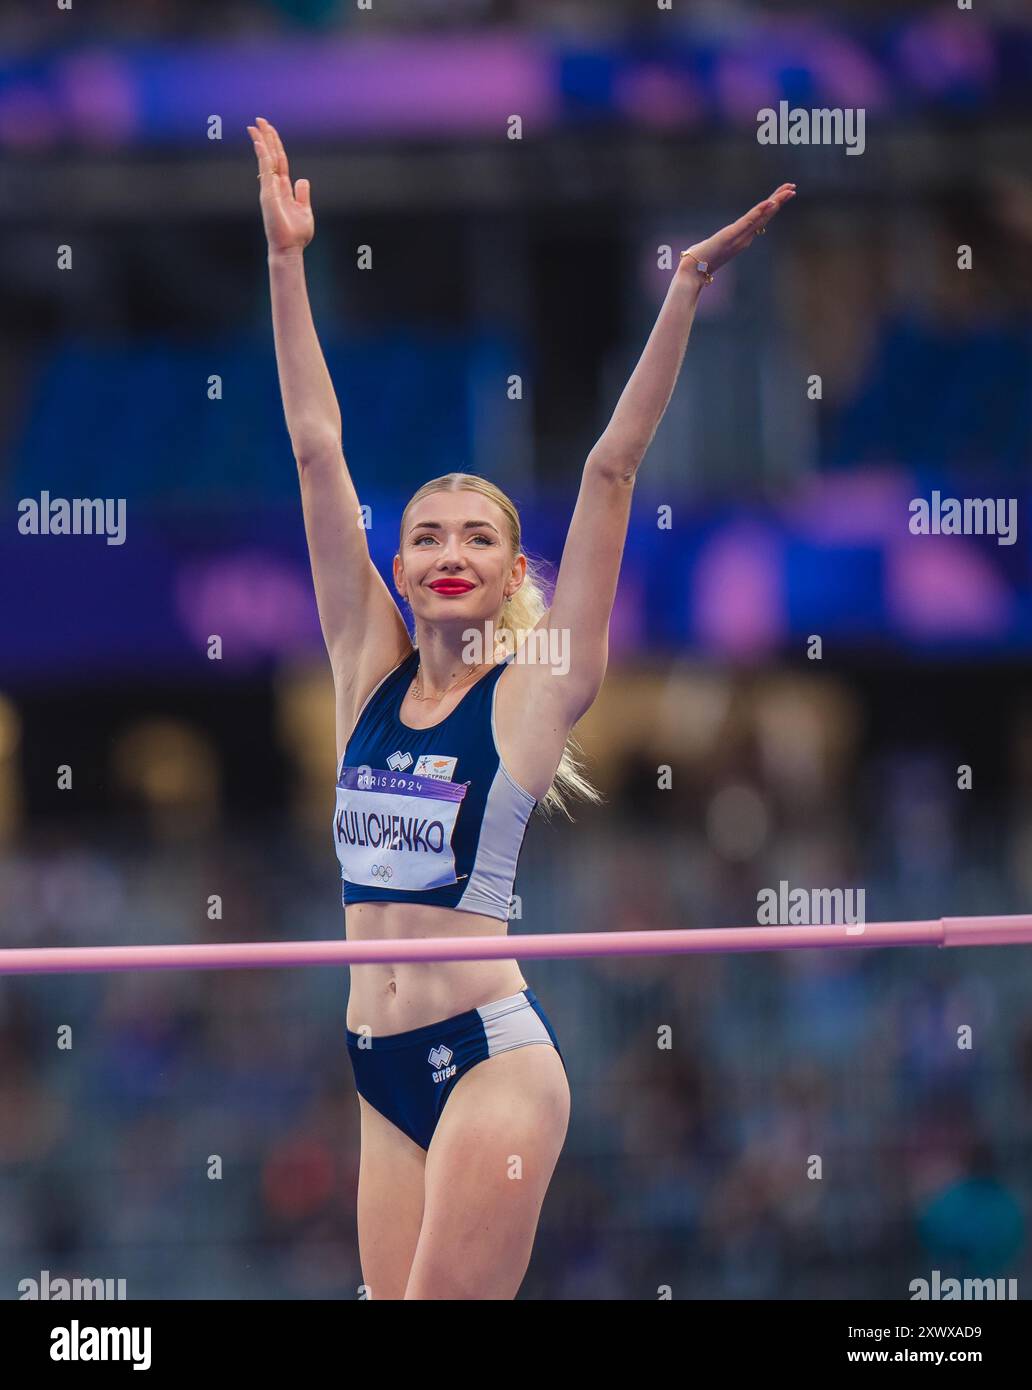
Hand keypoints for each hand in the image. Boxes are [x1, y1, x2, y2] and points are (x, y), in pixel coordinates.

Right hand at [248, 116, 314, 254]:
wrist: (289, 248)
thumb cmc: (296, 234)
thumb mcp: (305, 210)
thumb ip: (302, 194)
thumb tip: (302, 179)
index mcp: (283, 188)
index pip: (279, 161)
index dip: (275, 145)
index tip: (269, 130)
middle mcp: (274, 186)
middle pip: (270, 156)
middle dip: (266, 137)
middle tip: (259, 120)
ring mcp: (269, 189)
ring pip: (266, 160)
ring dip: (262, 141)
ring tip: (256, 125)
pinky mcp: (268, 194)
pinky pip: (265, 171)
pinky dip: (263, 156)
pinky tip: (260, 143)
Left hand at [680, 183, 795, 278]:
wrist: (692, 272)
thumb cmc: (700, 262)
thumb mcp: (712, 248)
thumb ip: (717, 245)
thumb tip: (715, 242)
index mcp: (742, 238)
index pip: (760, 218)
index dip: (772, 206)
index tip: (783, 195)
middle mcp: (744, 237)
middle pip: (766, 215)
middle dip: (779, 200)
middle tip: (792, 188)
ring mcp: (739, 237)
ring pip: (761, 217)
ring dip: (775, 203)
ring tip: (788, 192)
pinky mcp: (731, 236)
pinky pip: (748, 222)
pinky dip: (759, 212)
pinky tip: (769, 202)